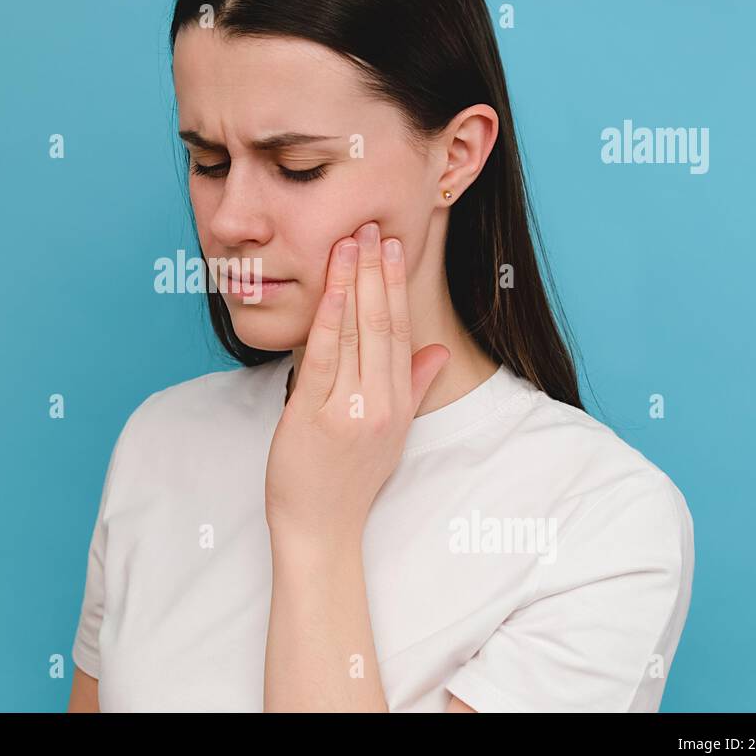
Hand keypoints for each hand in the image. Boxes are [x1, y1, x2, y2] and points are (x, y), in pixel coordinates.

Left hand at [264, 221, 450, 547]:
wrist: (321, 529)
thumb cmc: (348, 482)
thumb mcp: (392, 434)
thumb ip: (413, 387)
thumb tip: (439, 351)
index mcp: (398, 404)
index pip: (400, 332)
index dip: (396, 286)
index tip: (394, 246)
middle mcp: (381, 404)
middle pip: (382, 324)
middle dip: (376, 272)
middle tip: (373, 227)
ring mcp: (349, 410)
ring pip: (355, 333)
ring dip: (352, 282)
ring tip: (351, 241)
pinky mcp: (315, 417)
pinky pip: (324, 358)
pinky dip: (328, 318)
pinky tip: (329, 287)